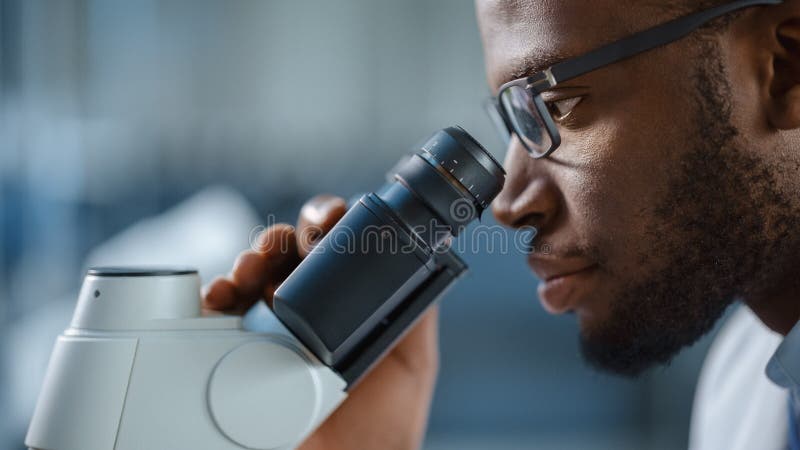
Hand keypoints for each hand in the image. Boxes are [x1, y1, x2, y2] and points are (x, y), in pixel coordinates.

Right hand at [203, 194, 439, 449]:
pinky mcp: (234, 352)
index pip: (329, 245)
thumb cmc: (383, 424)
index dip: (324, 222)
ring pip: (250, 273)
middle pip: (284, 251)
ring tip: (249, 271)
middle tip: (282, 246)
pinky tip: (221, 295)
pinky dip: (212, 294)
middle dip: (280, 238)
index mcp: (343, 302)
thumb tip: (430, 256)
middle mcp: (302, 308)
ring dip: (248, 259)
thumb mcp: (411, 359)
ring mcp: (266, 330)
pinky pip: (215, 313)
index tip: (326, 222)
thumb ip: (417, 310)